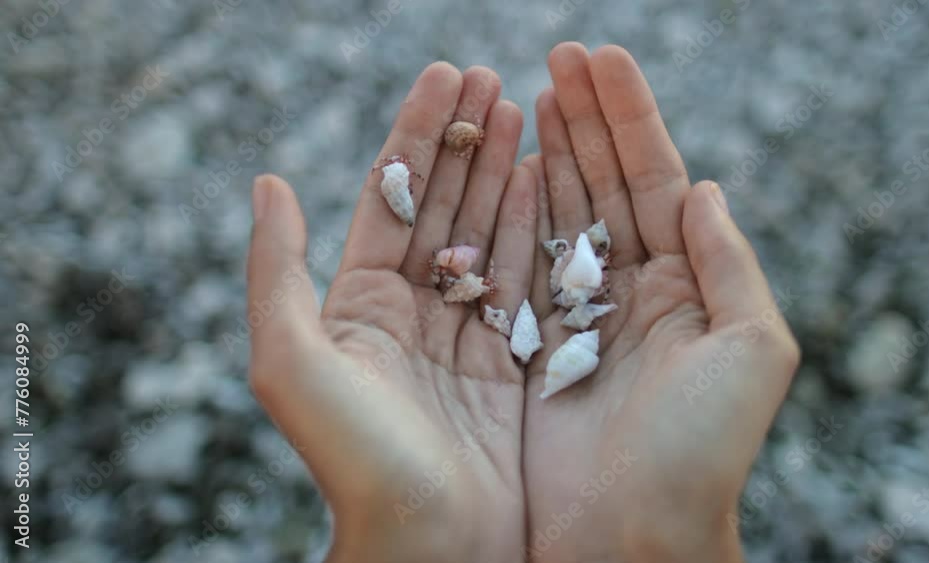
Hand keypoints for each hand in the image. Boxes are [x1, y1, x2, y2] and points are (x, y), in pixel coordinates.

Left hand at [245, 63, 534, 562]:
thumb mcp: (292, 361)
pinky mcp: (509, 362)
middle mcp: (409, 314)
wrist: (430, 547)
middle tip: (493, 76)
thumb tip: (267, 183)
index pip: (388, 198)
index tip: (445, 76)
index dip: (416, 134)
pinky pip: (525, 281)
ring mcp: (462, 336)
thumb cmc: (356, 461)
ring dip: (503, 171)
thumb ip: (277, 271)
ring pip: (486, 234)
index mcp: (356, 305)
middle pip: (439, 205)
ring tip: (524, 110)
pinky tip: (548, 180)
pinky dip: (536, 227)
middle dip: (465, 140)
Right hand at [522, 43, 800, 561]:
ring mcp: (578, 316)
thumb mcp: (751, 349)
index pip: (654, 180)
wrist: (634, 536)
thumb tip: (706, 188)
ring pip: (559, 214)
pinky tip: (502, 169)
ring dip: (546, 152)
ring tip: (529, 92)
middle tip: (556, 57)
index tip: (598, 60)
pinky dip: (510, 215)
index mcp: (686, 286)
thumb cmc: (702, 452)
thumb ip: (731, 262)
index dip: (629, 119)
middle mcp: (633, 293)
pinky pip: (518, 265)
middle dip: (583, 120)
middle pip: (604, 184)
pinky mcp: (529, 345)